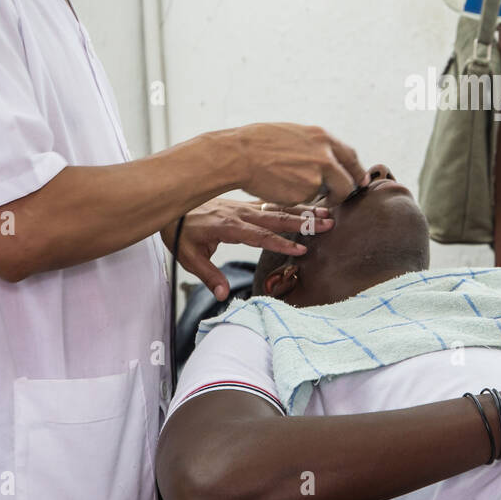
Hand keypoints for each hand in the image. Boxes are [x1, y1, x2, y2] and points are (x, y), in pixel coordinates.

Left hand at [161, 197, 332, 300]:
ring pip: (278, 208)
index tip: (301, 250)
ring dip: (303, 211)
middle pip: (276, 218)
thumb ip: (208, 276)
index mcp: (228, 226)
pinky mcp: (246, 204)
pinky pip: (272, 204)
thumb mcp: (188, 256)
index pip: (259, 235)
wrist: (173, 203)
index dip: (280, 243)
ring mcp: (244, 206)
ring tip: (326, 213)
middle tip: (327, 224)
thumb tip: (223, 295)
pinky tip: (309, 206)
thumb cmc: (180, 231)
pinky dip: (292, 205)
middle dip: (303, 222)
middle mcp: (240, 213)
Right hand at [232, 123, 366, 204]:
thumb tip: (327, 156)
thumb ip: (313, 145)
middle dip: (343, 192)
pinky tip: (280, 188)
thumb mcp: (294, 133)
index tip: (359, 181)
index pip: (351, 157)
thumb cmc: (258, 142)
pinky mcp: (305, 193)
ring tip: (291, 185)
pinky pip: (306, 200)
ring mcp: (317, 176)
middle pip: (348, 182)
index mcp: (323, 137)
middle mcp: (325, 156)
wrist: (239, 155)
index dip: (356, 171)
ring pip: (326, 193)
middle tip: (335, 197)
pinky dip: (298, 199)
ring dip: (316, 195)